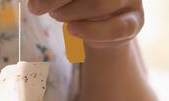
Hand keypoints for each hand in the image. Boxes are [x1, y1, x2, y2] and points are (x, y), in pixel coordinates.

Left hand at [28, 0, 143, 47]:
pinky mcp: (135, 21)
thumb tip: (35, 1)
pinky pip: (114, 28)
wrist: (104, 30)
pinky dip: (89, 30)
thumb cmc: (81, 4)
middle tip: (36, 8)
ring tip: (56, 17)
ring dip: (70, 13)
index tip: (33, 1)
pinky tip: (72, 29)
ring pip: (100, 4)